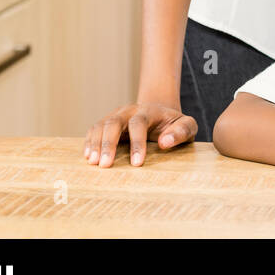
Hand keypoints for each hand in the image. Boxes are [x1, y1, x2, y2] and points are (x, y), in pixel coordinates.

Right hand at [83, 101, 197, 167]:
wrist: (161, 115)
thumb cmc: (174, 125)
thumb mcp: (187, 126)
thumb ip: (181, 132)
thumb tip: (165, 142)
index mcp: (149, 110)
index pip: (139, 123)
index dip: (137, 143)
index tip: (137, 163)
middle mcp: (130, 110)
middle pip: (114, 122)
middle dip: (109, 144)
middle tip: (105, 165)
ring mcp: (116, 115)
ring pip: (101, 125)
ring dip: (95, 143)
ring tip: (93, 163)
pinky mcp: (107, 122)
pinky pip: (94, 129)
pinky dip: (89, 141)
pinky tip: (88, 156)